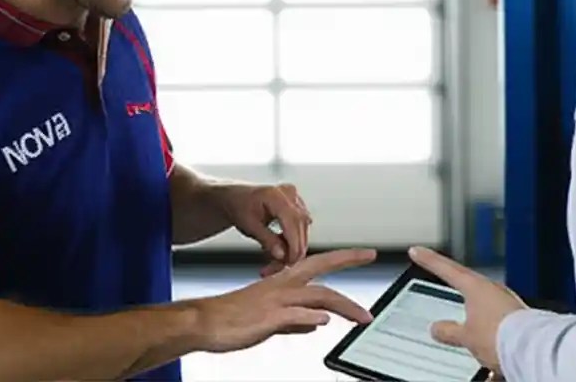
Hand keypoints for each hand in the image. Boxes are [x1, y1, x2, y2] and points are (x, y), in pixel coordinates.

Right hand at [190, 248, 376, 352]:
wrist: (204, 323)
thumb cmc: (234, 320)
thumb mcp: (271, 319)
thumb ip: (296, 319)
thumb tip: (318, 321)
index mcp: (282, 283)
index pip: (319, 264)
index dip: (343, 257)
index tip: (366, 253)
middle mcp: (282, 286)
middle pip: (322, 271)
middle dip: (349, 261)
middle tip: (372, 255)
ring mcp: (275, 301)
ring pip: (317, 295)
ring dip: (344, 305)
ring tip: (363, 317)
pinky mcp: (267, 318)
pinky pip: (294, 315)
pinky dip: (311, 316)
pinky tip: (324, 321)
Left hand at [217, 183, 312, 275]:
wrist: (237, 200)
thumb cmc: (239, 207)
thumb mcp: (249, 226)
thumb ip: (267, 239)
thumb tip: (282, 254)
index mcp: (276, 195)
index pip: (293, 221)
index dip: (294, 244)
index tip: (290, 261)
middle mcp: (289, 194)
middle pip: (300, 226)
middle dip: (293, 250)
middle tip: (279, 268)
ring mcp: (295, 200)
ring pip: (303, 230)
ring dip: (292, 249)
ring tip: (275, 263)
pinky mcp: (298, 208)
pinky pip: (301, 228)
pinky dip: (292, 242)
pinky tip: (280, 251)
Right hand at [408, 246, 528, 375]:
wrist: (533, 350)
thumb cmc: (501, 336)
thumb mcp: (466, 337)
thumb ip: (449, 331)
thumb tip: (437, 328)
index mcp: (476, 287)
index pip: (446, 269)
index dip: (429, 260)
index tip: (417, 251)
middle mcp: (493, 291)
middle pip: (468, 288)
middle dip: (457, 296)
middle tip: (445, 293)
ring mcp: (508, 304)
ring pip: (483, 313)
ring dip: (475, 327)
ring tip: (471, 345)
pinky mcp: (519, 320)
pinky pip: (498, 328)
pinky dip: (491, 340)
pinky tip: (490, 357)